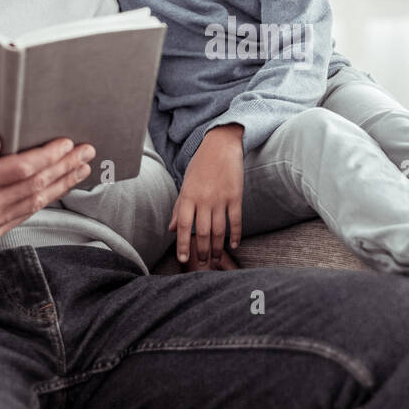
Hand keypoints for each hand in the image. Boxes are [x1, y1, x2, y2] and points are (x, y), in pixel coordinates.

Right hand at [0, 133, 94, 246]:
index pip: (22, 168)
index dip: (48, 156)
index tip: (66, 143)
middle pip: (36, 185)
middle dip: (65, 167)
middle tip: (86, 152)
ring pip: (36, 201)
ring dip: (62, 184)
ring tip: (81, 168)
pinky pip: (25, 214)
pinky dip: (45, 199)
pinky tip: (57, 188)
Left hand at [169, 124, 243, 269]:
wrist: (221, 145)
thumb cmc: (200, 165)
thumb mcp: (186, 184)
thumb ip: (179, 208)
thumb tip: (172, 229)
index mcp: (188, 196)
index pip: (184, 226)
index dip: (183, 244)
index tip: (184, 259)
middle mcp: (204, 199)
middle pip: (202, 232)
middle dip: (202, 251)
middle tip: (203, 263)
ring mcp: (221, 198)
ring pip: (219, 230)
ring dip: (217, 247)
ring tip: (217, 258)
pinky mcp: (236, 196)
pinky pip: (236, 220)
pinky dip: (235, 235)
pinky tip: (234, 245)